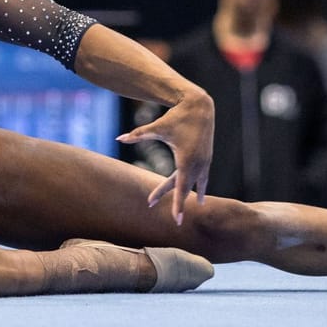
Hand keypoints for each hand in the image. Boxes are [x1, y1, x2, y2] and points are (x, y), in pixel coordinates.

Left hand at [117, 88, 213, 223]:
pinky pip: (203, 177)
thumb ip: (138, 134)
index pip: (181, 189)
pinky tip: (200, 194)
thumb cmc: (176, 117)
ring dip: (187, 194)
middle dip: (174, 200)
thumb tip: (119, 138)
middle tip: (153, 205)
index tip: (177, 220)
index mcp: (186, 160)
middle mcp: (198, 164)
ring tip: (187, 208)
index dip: (178, 205)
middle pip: (184, 188)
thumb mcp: (157, 127)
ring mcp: (204, 162)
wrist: (199, 106)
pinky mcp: (207, 158)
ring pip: (195, 183)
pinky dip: (199, 186)